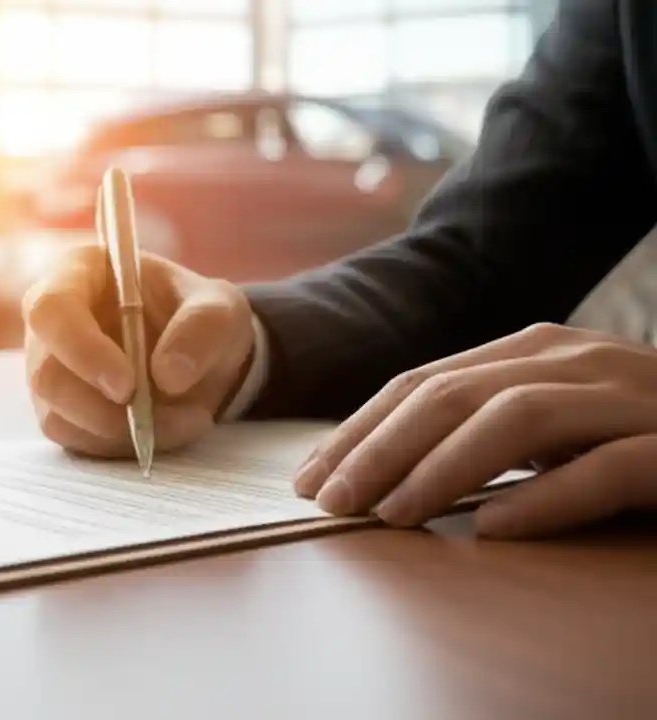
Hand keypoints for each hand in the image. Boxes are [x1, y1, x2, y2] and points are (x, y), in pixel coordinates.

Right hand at [23, 244, 254, 456]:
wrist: (200, 356)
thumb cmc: (199, 317)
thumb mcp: (220, 309)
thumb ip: (201, 328)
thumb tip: (167, 376)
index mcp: (77, 275)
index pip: (51, 310)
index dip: (82, 350)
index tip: (128, 386)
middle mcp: (52, 325)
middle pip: (46, 374)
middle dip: (103, 408)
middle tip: (160, 417)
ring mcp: (52, 370)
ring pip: (58, 415)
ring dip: (121, 431)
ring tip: (185, 421)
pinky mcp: (62, 412)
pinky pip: (75, 440)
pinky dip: (121, 446)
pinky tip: (163, 431)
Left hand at [294, 323, 656, 537]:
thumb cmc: (637, 434)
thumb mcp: (549, 423)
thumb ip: (481, 430)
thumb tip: (382, 473)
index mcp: (533, 350)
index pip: (422, 384)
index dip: (358, 429)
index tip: (310, 477)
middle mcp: (576, 359)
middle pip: (452, 395)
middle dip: (378, 448)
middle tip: (330, 500)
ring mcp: (631, 398)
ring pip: (517, 420)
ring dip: (442, 469)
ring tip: (392, 514)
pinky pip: (608, 467)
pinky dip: (548, 496)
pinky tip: (498, 528)